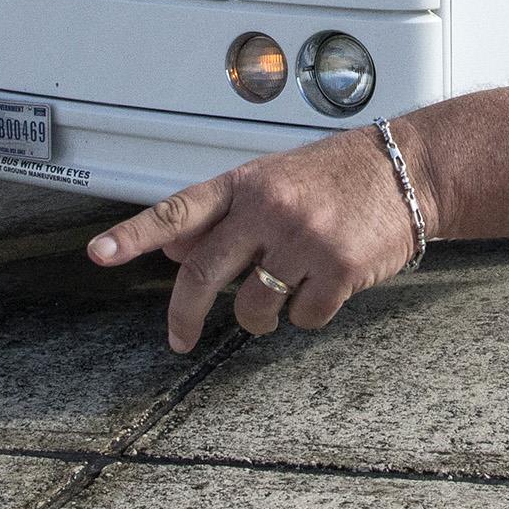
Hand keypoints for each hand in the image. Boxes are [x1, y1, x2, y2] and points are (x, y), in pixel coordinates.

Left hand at [87, 126, 424, 351]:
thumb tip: (172, 245)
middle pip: (204, 272)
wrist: (409, 169)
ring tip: (282, 296)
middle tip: (178, 339)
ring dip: (260, 318)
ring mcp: (304, 238)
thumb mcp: (273, 182)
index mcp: (246, 184)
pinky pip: (304, 317)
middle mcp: (270, 208)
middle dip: (184, 315)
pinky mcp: (340, 268)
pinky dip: (309, 314)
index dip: (134, 234)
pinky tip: (327, 286)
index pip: (178, 210)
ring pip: (252, 308)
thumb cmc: (338, 175)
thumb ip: (223, 215)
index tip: (99, 253)